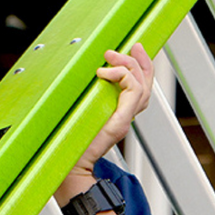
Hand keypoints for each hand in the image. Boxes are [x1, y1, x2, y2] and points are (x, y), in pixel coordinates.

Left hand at [55, 43, 153, 202]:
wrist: (67, 166)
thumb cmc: (68, 143)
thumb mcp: (79, 111)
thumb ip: (86, 96)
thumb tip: (83, 75)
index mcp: (118, 114)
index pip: (140, 87)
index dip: (141, 66)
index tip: (134, 48)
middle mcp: (125, 116)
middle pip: (146, 84)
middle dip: (138, 61)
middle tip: (125, 48)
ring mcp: (124, 120)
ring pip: (142, 86)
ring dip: (128, 66)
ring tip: (110, 57)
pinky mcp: (120, 122)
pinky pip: (133, 92)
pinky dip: (122, 77)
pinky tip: (104, 73)